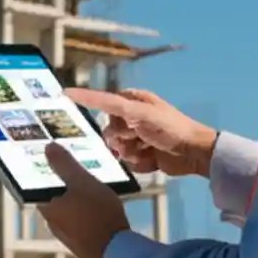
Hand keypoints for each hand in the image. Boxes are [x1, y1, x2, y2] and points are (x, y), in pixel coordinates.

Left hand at [37, 142, 130, 257]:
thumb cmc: (96, 214)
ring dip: (77, 197)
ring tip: (92, 183)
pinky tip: (99, 205)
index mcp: (46, 206)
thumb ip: (64, 164)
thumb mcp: (81, 181)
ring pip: (68, 208)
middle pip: (54, 195)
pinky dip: (86, 210)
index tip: (55, 158)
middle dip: (64, 182)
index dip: (46, 170)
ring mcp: (66, 233)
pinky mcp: (81, 241)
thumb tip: (48, 146)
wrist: (115, 252)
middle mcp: (51, 222)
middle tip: (77, 167)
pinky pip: (80, 219)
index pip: (38, 184)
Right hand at [67, 88, 217, 177]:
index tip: (64, 94)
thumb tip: (91, 96)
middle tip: (135, 139)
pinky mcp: (143, 156)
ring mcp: (138, 138)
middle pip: (108, 131)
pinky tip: (152, 160)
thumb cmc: (168, 128)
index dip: (85, 98)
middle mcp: (132, 118)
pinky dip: (138, 163)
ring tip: (147, 151)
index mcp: (132, 102)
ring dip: (130, 153)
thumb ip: (113, 107)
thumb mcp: (139, 113)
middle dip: (119, 139)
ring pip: (116, 149)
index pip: (103, 100)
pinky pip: (127, 162)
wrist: (194, 153)